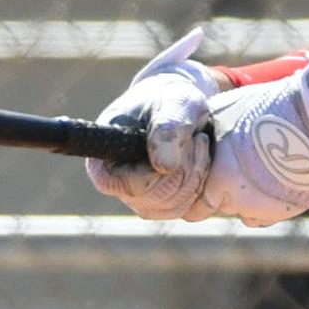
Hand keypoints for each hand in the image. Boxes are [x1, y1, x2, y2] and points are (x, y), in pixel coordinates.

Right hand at [86, 29, 223, 220]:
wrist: (182, 107)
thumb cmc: (171, 98)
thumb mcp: (175, 102)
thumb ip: (168, 127)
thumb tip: (164, 166)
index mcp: (104, 160)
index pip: (129, 186)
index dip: (159, 171)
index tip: (184, 141)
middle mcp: (119, 185)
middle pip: (155, 200)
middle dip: (185, 170)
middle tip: (198, 138)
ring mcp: (142, 198)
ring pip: (174, 208)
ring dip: (196, 176)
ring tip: (200, 144)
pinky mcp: (165, 204)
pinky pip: (188, 210)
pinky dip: (202, 186)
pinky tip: (203, 160)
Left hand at [198, 75, 308, 225]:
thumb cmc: (266, 109)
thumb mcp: (222, 113)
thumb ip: (204, 136)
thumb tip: (191, 138)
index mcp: (218, 183)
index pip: (194, 209)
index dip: (194, 196)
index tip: (202, 182)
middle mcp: (241, 203)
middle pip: (220, 208)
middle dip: (221, 192)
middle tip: (232, 167)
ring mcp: (269, 209)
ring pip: (246, 212)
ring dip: (246, 198)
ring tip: (257, 168)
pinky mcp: (293, 208)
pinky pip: (271, 212)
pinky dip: (269, 201)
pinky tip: (275, 178)